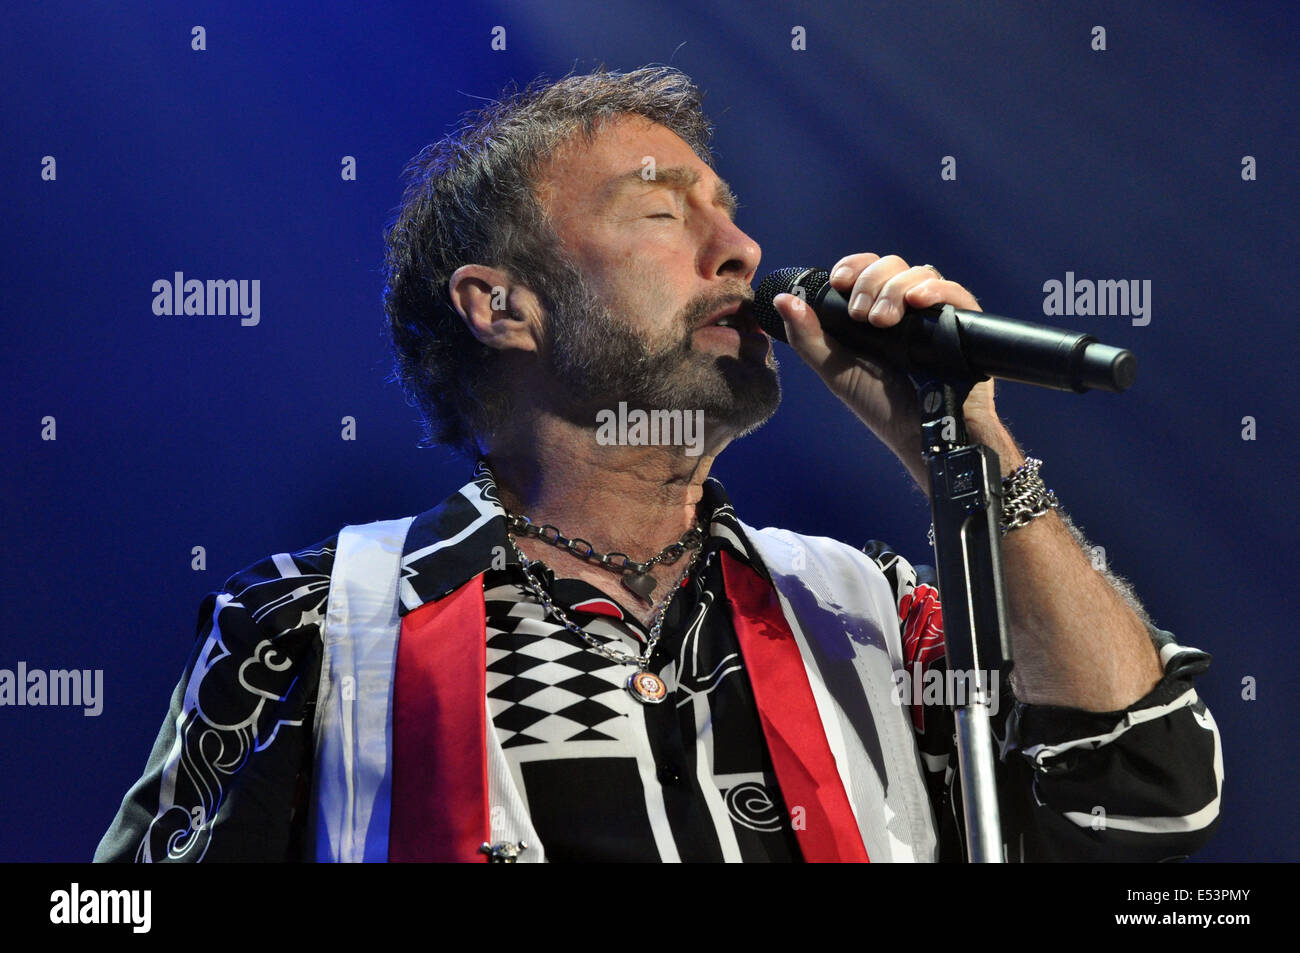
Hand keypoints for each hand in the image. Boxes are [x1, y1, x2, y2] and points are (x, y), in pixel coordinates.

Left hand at [772, 253, 1005, 487]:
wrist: (920, 436)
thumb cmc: (879, 406)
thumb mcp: (835, 370)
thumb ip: (808, 337)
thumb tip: (782, 300)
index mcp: (875, 314)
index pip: (866, 270)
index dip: (854, 267)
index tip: (839, 281)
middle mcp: (905, 309)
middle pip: (892, 267)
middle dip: (872, 282)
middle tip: (862, 315)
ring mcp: (934, 315)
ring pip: (920, 274)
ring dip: (896, 289)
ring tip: (885, 321)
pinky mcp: (963, 324)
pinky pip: (955, 292)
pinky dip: (935, 290)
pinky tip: (919, 302)